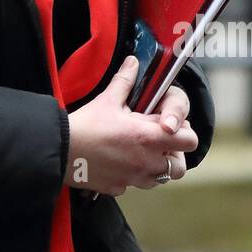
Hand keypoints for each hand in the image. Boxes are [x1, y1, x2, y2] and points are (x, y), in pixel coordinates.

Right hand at [65, 56, 198, 195]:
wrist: (61, 150)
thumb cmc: (86, 124)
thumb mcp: (108, 99)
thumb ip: (125, 81)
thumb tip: (133, 62)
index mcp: (149, 137)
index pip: (190, 140)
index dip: (184, 132)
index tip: (168, 126)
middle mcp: (147, 162)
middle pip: (180, 167)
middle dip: (173, 155)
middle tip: (157, 142)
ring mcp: (134, 179)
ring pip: (160, 179)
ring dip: (155, 167)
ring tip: (137, 152)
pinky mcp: (119, 188)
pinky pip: (134, 185)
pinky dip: (131, 176)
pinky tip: (117, 162)